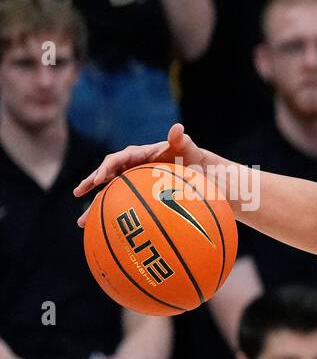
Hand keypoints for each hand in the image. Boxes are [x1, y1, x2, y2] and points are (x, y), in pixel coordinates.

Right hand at [75, 124, 209, 224]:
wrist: (196, 168)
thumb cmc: (190, 156)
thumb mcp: (186, 147)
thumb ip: (179, 139)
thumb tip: (178, 128)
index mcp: (137, 154)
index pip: (116, 159)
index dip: (106, 168)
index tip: (99, 179)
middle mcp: (129, 166)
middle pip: (105, 175)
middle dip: (90, 183)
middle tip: (78, 192)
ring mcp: (130, 180)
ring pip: (108, 193)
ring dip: (95, 206)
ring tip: (81, 222)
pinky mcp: (135, 192)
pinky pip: (119, 203)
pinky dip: (110, 214)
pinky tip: (103, 231)